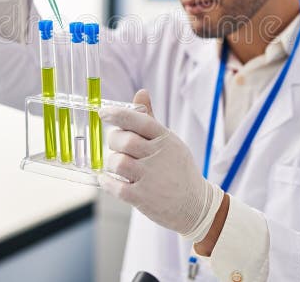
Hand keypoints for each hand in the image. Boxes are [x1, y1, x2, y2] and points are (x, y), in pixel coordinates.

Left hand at [99, 90, 224, 243]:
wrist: (196, 206)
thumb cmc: (178, 170)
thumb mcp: (170, 141)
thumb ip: (151, 119)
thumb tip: (140, 92)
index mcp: (166, 139)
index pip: (139, 120)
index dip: (118, 114)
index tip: (103, 113)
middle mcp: (159, 156)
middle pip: (125, 140)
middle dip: (113, 141)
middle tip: (116, 145)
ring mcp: (151, 178)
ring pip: (118, 162)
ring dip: (111, 163)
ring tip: (117, 166)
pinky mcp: (143, 198)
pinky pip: (116, 186)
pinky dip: (107, 182)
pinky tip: (108, 180)